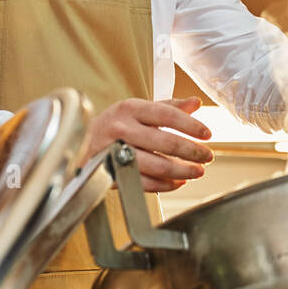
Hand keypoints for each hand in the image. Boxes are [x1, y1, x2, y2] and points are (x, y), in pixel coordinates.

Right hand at [84, 96, 213, 191]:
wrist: (79, 142)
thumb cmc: (116, 124)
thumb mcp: (139, 109)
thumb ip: (169, 106)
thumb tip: (196, 103)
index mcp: (130, 108)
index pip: (167, 115)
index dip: (190, 125)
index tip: (207, 134)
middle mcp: (121, 128)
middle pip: (165, 142)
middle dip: (191, 152)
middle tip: (207, 157)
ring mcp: (115, 151)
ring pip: (156, 165)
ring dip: (181, 170)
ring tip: (197, 171)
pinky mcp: (111, 172)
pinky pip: (143, 183)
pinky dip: (165, 185)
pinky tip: (178, 182)